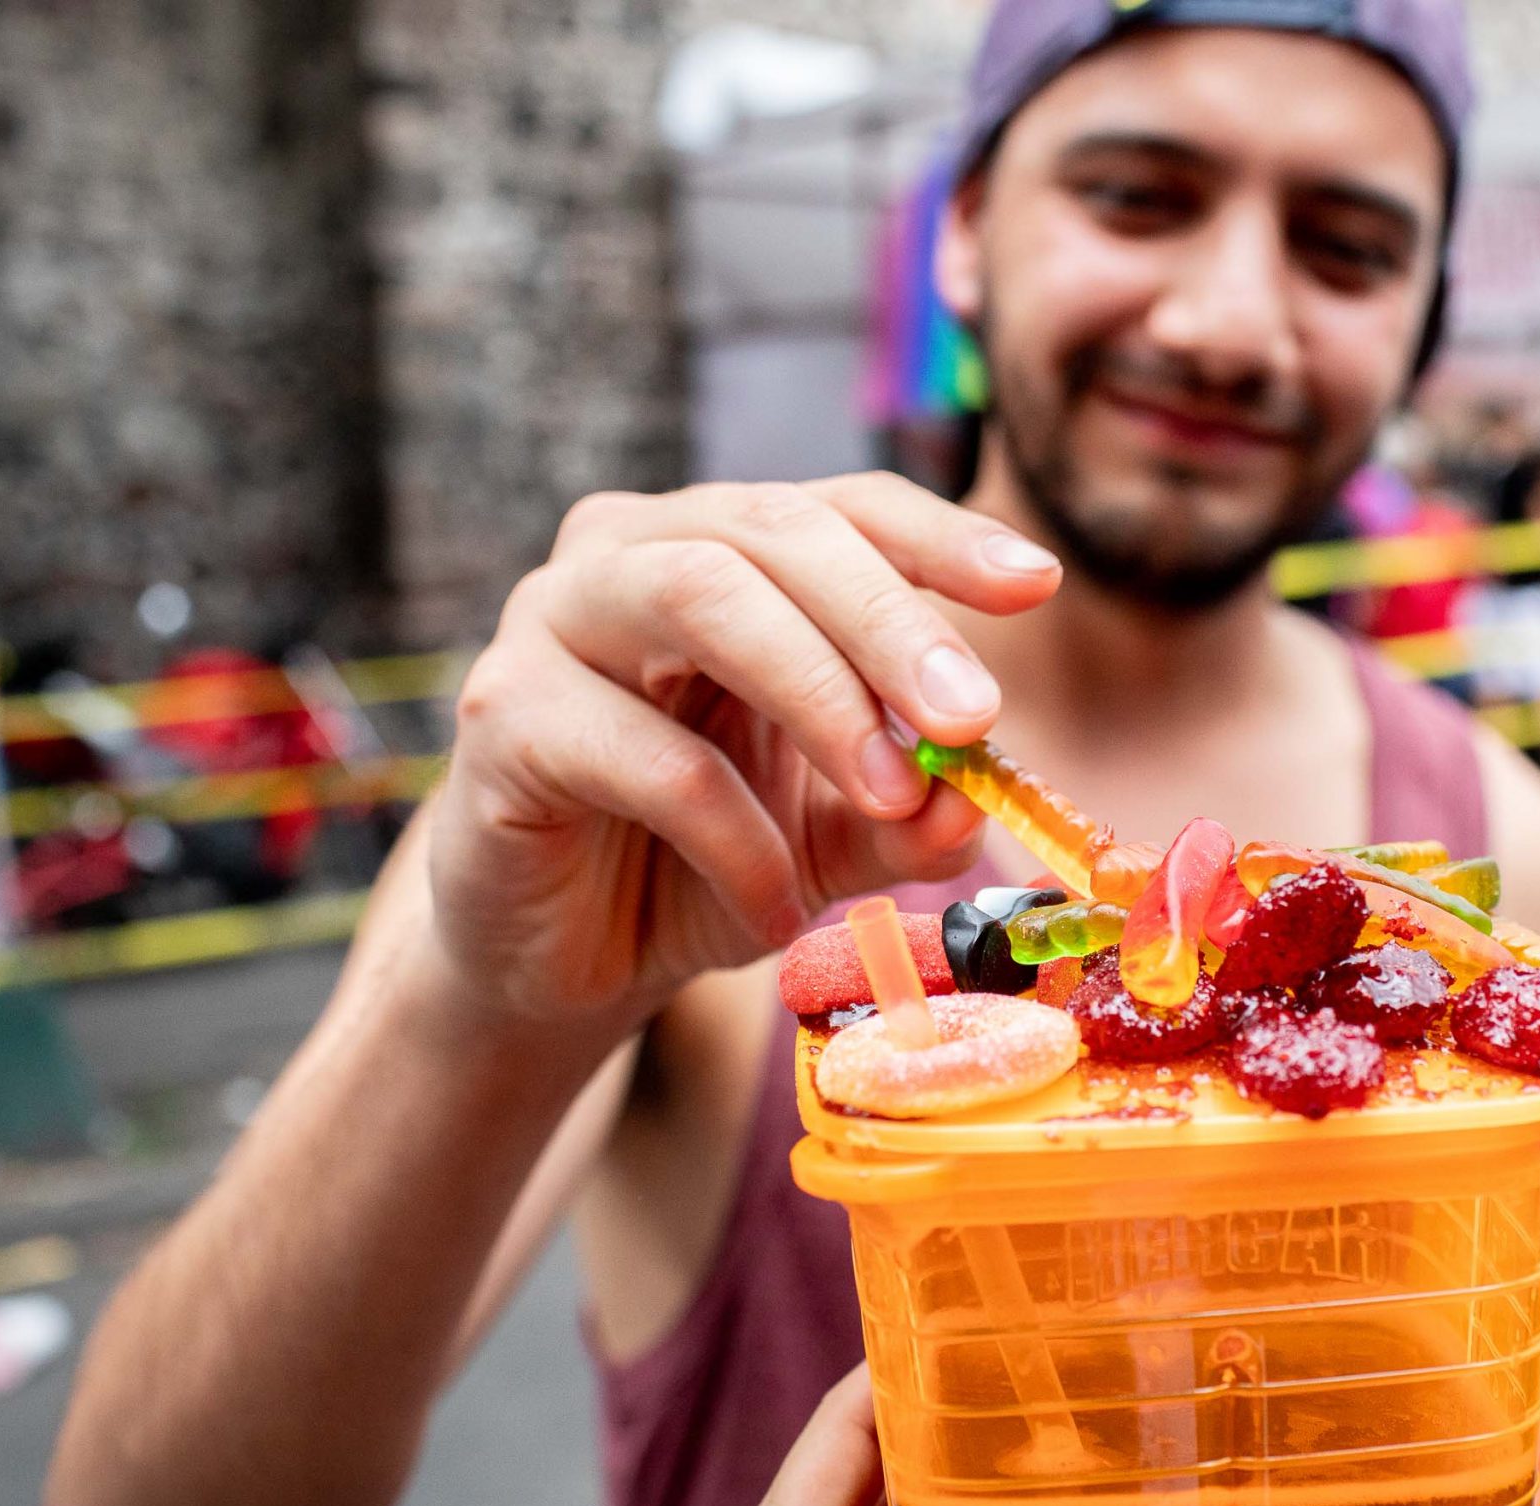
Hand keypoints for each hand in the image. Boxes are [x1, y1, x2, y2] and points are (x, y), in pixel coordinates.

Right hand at [422, 476, 1062, 1025]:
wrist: (558, 964)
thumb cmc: (699, 864)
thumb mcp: (833, 838)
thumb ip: (905, 814)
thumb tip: (974, 798)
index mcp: (722, 548)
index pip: (842, 506)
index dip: (940, 534)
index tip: (1036, 582)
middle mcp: (630, 551)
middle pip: (775, 533)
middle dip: (890, 623)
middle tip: (971, 718)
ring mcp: (553, 620)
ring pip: (700, 599)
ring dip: (820, 698)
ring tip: (892, 798)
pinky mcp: (503, 717)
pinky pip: (644, 752)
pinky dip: (734, 834)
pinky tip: (774, 906)